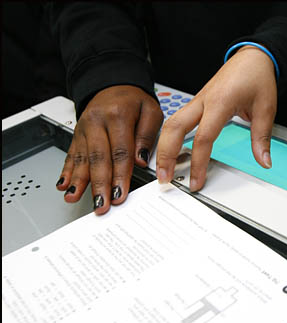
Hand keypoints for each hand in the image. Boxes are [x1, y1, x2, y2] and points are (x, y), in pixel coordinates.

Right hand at [56, 85, 162, 213]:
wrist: (113, 84)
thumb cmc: (134, 101)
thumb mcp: (151, 111)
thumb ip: (148, 135)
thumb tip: (142, 160)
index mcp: (118, 116)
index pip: (120, 151)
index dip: (120, 175)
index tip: (120, 193)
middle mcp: (97, 122)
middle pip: (98, 158)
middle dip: (99, 184)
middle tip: (101, 203)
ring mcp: (84, 129)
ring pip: (81, 158)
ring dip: (78, 181)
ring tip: (75, 197)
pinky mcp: (77, 134)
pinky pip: (71, 154)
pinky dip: (66, 171)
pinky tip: (64, 185)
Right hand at [156, 45, 276, 190]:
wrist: (252, 57)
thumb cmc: (257, 76)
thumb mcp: (266, 108)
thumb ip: (262, 138)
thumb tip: (264, 161)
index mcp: (220, 102)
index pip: (203, 138)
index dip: (197, 163)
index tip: (196, 181)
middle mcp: (203, 100)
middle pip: (174, 129)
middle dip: (166, 155)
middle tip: (166, 178)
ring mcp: (197, 101)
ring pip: (170, 123)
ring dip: (164, 147)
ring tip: (164, 169)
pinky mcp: (197, 102)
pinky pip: (177, 119)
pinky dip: (170, 137)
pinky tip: (171, 150)